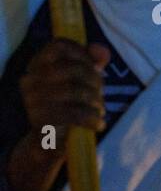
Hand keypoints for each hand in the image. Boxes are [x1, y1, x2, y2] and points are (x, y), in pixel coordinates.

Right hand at [5, 39, 110, 190]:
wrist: (49, 145)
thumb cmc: (69, 107)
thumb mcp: (82, 83)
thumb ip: (91, 64)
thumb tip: (102, 50)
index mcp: (36, 67)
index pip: (59, 46)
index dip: (83, 54)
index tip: (95, 69)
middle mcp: (30, 81)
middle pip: (72, 69)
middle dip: (95, 82)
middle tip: (100, 96)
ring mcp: (32, 102)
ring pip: (75, 91)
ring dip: (95, 102)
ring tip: (98, 112)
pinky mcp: (41, 122)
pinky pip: (74, 114)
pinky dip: (92, 119)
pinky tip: (97, 124)